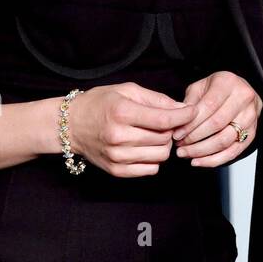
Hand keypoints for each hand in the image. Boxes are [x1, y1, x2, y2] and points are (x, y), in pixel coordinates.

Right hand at [62, 81, 197, 176]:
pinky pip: (151, 169)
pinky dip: (153, 159)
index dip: (184, 115)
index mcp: (122, 112)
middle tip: (165, 122)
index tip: (192, 111)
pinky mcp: (117, 170)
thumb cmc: (100, 103)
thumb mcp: (127, 90)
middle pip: (165, 138)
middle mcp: (119, 136)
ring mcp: (117, 156)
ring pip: (161, 155)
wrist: (70, 125)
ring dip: (164, 145)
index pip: (164, 119)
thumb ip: (157, 99)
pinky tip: (145, 147)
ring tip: (154, 134)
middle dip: (171, 129)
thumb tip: (183, 108)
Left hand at [170, 70, 261, 167]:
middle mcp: (243, 98)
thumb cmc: (216, 89)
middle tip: (179, 145)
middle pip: (217, 124)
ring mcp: (250, 117)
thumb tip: (178, 123)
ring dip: (202, 151)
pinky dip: (214, 160)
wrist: (239, 91)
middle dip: (194, 138)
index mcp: (228, 82)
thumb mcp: (200, 87)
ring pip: (225, 140)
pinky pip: (233, 152)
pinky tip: (199, 161)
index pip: (208, 106)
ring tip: (186, 153)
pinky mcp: (251, 133)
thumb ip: (189, 103)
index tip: (177, 134)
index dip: (191, 123)